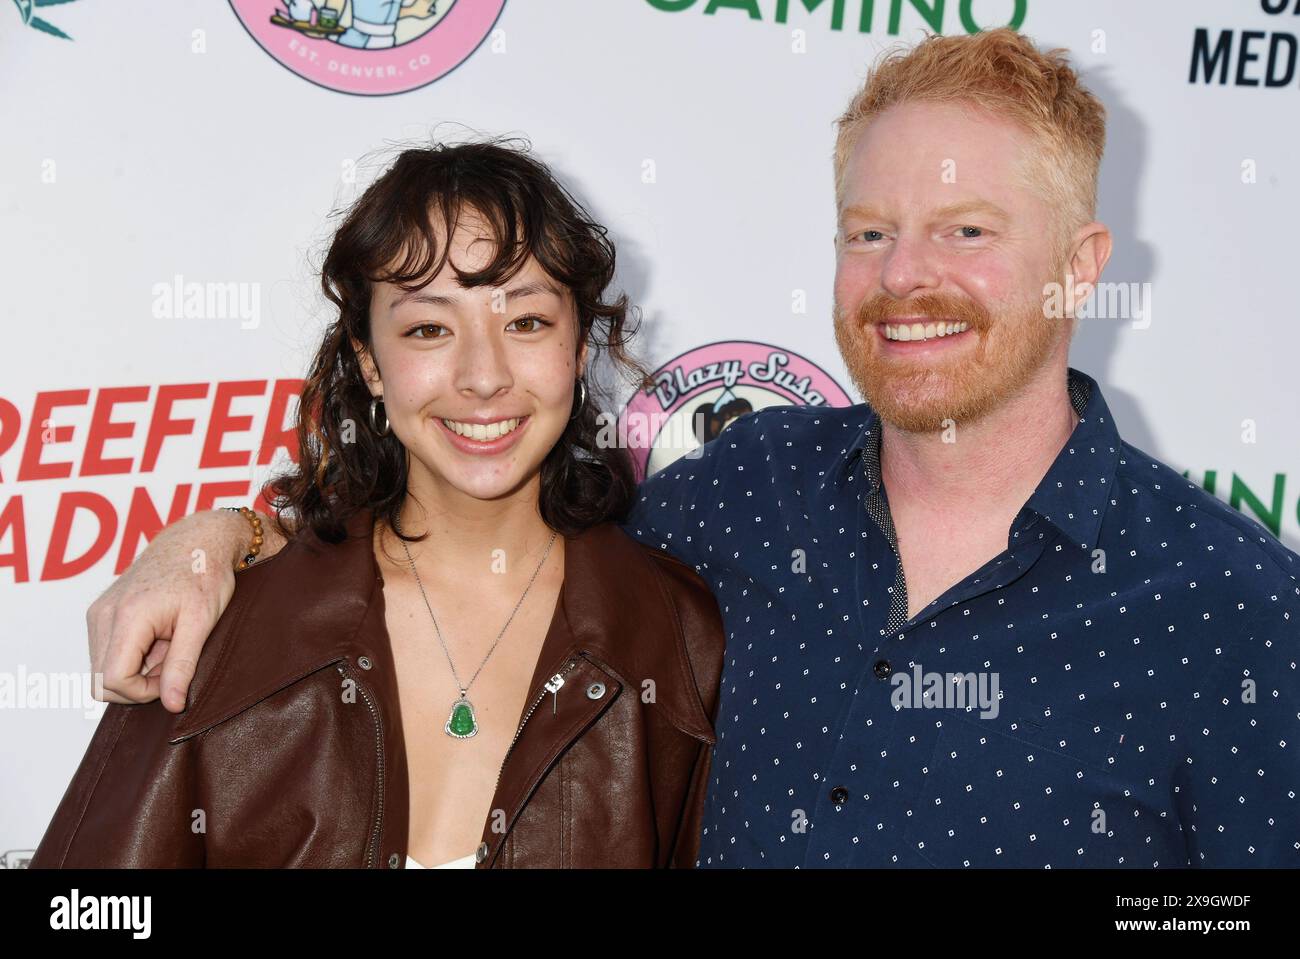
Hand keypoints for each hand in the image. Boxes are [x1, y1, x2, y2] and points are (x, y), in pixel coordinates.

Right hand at [87, 509, 284, 712]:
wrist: (195, 541)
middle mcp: (103, 615)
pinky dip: (130, 656)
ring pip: (101, 670)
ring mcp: (98, 612)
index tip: (173, 678)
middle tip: (174, 661)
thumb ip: (183, 666)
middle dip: (138, 684)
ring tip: (168, 645)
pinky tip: (157, 639)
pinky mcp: (100, 612)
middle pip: (101, 681)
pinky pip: (105, 653)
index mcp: (128, 617)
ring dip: (135, 670)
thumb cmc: (202, 576)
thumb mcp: (201, 623)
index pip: (113, 680)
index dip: (143, 692)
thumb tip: (172, 706)